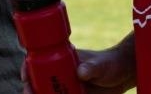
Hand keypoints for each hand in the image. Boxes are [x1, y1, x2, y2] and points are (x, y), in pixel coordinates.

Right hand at [21, 46, 136, 93]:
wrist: (124, 75)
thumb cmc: (111, 64)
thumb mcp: (101, 65)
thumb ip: (92, 68)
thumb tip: (81, 72)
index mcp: (61, 59)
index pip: (38, 61)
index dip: (27, 69)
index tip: (26, 76)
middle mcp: (60, 73)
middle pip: (38, 81)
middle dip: (30, 89)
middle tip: (30, 93)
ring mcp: (66, 87)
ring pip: (47, 93)